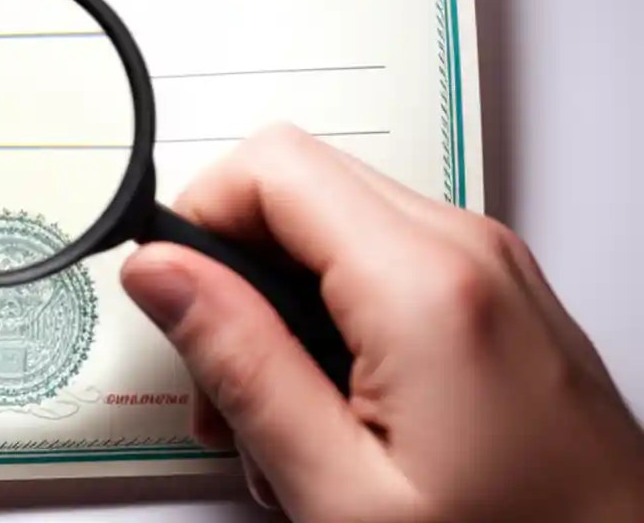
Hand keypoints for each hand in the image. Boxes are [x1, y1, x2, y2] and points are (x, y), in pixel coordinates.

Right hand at [121, 124, 643, 521]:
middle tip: (225, 384)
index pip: (269, 166)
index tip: (175, 299)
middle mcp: (468, 250)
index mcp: (426, 285)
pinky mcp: (494, 295)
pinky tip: (336, 409)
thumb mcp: (342, 489)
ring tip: (282, 418)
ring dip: (278, 308)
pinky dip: (330, 319)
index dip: (198, 218)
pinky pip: (379, 263)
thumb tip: (161, 269)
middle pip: (296, 187)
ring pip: (330, 227)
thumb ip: (241, 363)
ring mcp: (490, 269)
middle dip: (232, 274)